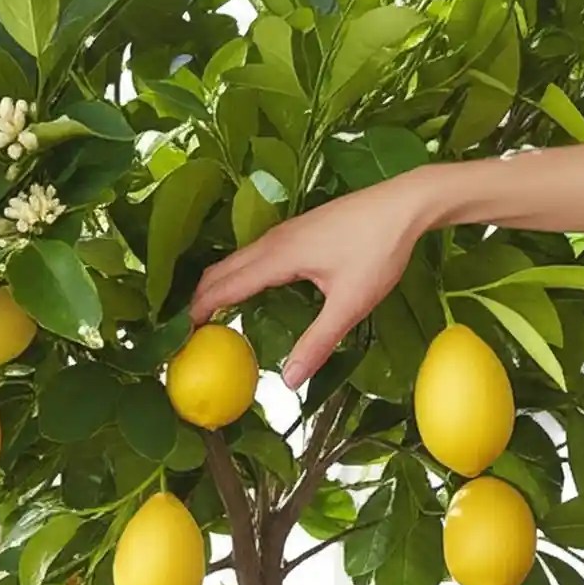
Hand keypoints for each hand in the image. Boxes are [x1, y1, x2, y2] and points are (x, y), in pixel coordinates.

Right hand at [190, 169, 439, 390]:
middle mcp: (273, 241)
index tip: (180, 334)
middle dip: (200, 299)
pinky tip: (247, 290)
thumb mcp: (350, 303)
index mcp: (278, 257)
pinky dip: (237, 274)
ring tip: (208, 315)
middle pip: (221, 270)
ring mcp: (284, 231)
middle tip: (187, 331)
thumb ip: (318, 342)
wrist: (404, 203)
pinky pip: (252, 253)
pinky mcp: (297, 229)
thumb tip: (289, 381)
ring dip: (218, 285)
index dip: (200, 310)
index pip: (225, 286)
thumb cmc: (379, 250)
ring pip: (236, 259)